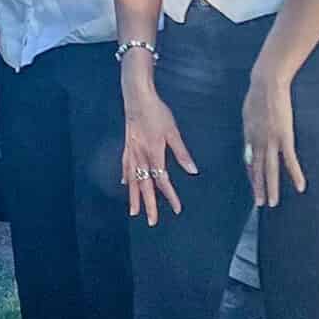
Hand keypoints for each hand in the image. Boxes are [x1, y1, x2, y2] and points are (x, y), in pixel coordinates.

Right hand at [121, 86, 197, 223]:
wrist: (136, 96)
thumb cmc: (156, 111)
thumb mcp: (173, 131)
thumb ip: (181, 152)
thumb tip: (193, 171)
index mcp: (153, 153)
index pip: (162, 180)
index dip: (170, 196)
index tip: (177, 209)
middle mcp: (140, 155)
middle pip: (144, 185)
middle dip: (148, 205)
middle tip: (151, 221)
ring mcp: (131, 151)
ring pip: (132, 179)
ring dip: (133, 196)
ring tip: (134, 211)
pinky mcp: (127, 145)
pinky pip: (125, 166)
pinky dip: (126, 177)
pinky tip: (125, 183)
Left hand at [242, 68, 305, 209]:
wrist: (266, 84)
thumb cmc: (257, 94)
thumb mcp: (248, 113)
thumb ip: (250, 127)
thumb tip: (250, 137)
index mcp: (248, 135)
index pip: (248, 160)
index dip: (251, 173)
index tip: (253, 184)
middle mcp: (256, 142)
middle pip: (256, 169)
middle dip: (258, 187)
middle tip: (259, 204)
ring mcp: (270, 141)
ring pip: (270, 170)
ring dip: (271, 187)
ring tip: (272, 203)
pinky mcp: (284, 138)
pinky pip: (289, 160)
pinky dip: (294, 174)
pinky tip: (300, 187)